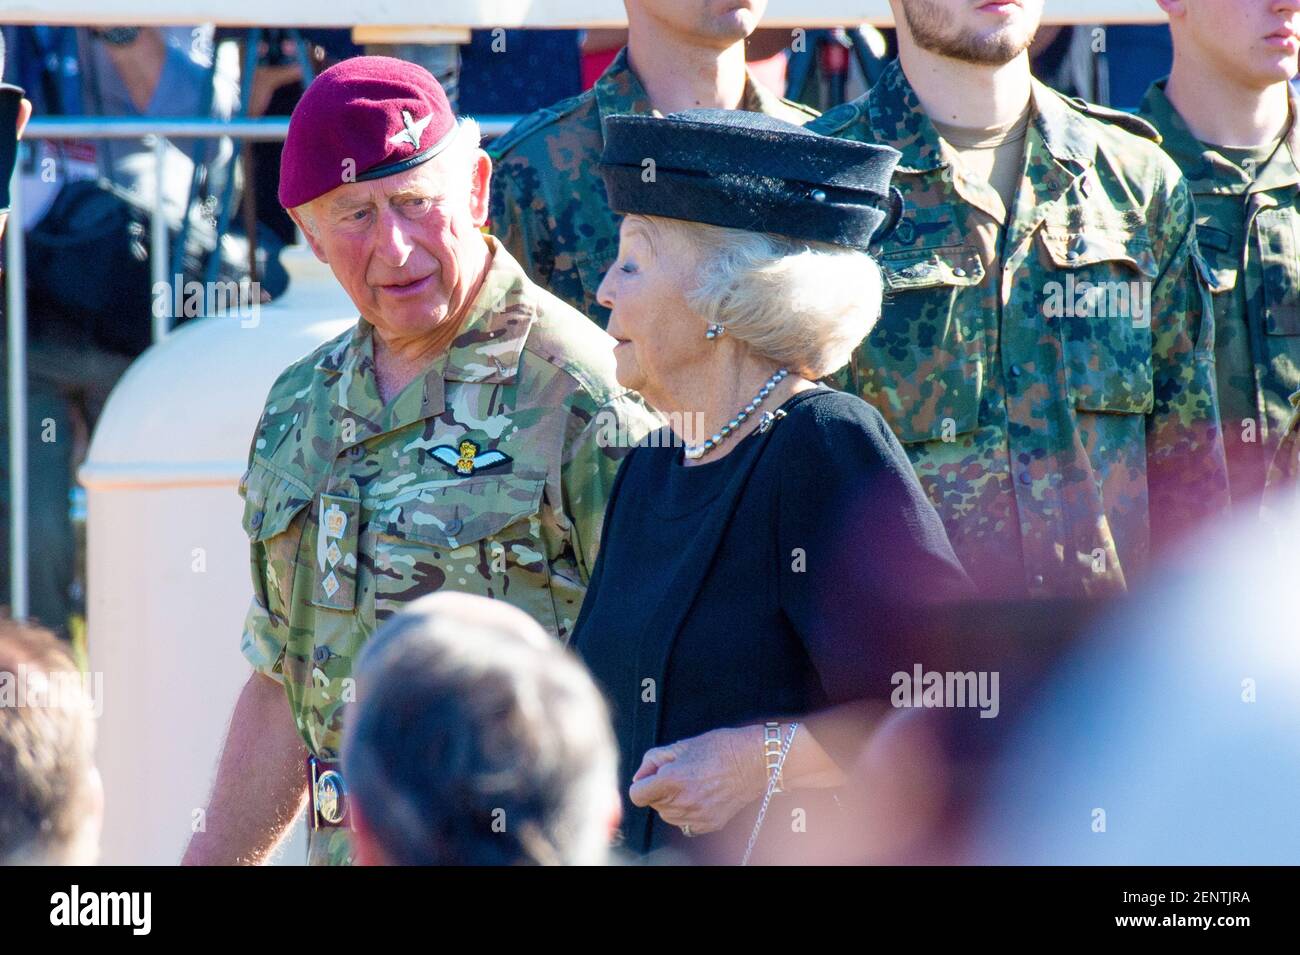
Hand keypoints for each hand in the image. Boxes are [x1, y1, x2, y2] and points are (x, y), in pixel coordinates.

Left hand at [628, 726, 765, 834]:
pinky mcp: (708, 824)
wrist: (754, 762)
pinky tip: (700, 796)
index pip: (637, 794)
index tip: (651, 778)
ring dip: (672, 802)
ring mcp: (696, 816)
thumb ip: (654, 760)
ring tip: (692, 784)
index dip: (642, 784)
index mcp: (672, 779)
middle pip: (653, 804)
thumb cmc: (720, 748)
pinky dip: (687, 812)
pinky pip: (685, 824)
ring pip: (667, 815)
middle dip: (659, 790)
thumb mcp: (682, 745)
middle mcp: (683, 801)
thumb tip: (639, 777)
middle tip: (680, 773)